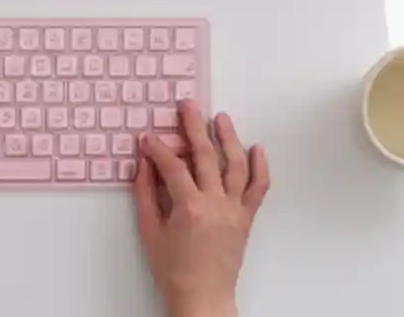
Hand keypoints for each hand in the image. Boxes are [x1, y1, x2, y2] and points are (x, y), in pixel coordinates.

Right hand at [134, 101, 270, 316]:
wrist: (203, 297)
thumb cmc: (174, 270)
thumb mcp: (150, 231)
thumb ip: (145, 194)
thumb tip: (143, 163)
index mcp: (189, 207)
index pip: (172, 166)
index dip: (158, 148)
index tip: (148, 137)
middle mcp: (215, 203)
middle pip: (206, 155)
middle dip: (193, 127)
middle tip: (187, 106)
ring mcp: (234, 209)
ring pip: (236, 165)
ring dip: (228, 138)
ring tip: (220, 118)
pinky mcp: (246, 217)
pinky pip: (258, 188)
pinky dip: (260, 166)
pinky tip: (256, 148)